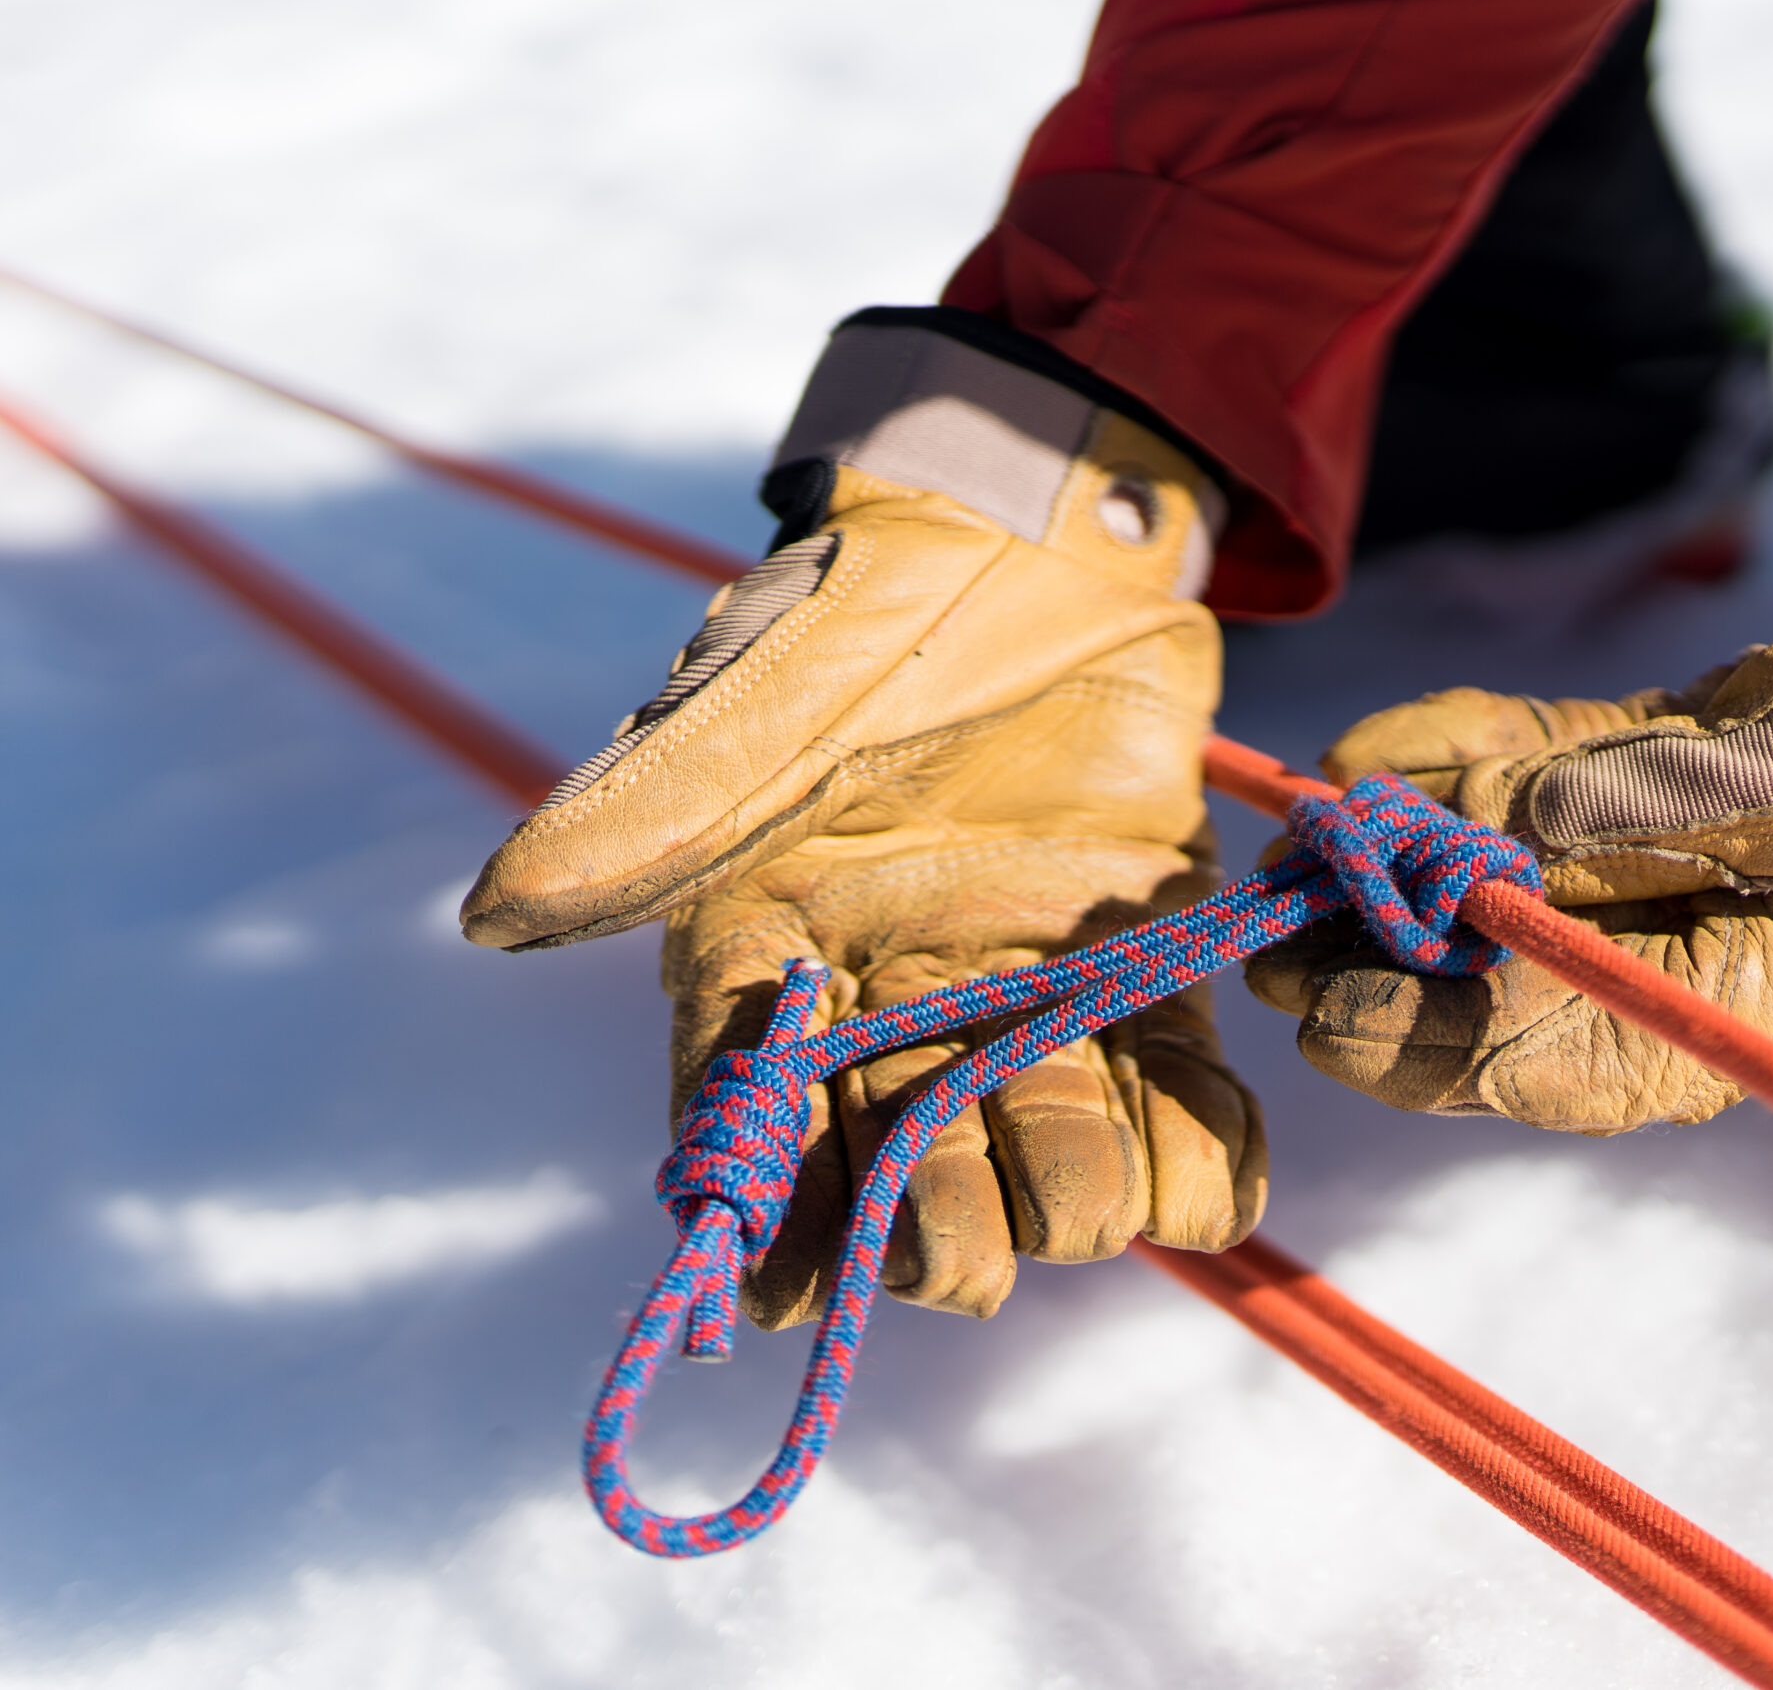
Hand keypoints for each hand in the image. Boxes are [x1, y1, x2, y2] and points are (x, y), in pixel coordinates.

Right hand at [464, 319, 1264, 1317]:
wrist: (1046, 537)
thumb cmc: (880, 608)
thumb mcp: (768, 701)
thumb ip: (661, 810)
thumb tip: (497, 912)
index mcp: (773, 954)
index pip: (745, 1113)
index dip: (763, 1214)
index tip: (784, 1296)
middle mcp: (891, 999)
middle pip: (899, 1160)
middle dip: (930, 1223)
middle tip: (959, 1254)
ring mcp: (1023, 992)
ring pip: (1040, 1146)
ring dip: (1069, 1192)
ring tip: (1092, 1195)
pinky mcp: (1140, 970)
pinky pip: (1167, 1093)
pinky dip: (1199, 1153)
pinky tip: (1215, 1186)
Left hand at [1247, 553, 1772, 1132]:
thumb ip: (1641, 805)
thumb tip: (1456, 826)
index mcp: (1745, 1021)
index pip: (1550, 1059)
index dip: (1420, 1031)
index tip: (1314, 996)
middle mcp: (1685, 976)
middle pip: (1495, 999)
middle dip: (1374, 962)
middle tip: (1265, 919)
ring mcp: (1666, 889)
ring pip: (1494, 904)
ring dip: (1389, 869)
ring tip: (1290, 836)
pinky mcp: (1653, 803)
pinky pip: (1529, 800)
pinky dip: (1449, 772)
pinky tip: (1367, 753)